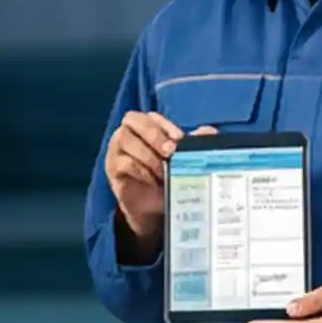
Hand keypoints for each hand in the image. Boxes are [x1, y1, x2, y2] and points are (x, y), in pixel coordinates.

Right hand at [104, 113, 214, 236]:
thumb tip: (209, 132)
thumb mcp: (182, 159)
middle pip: (132, 120)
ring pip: (125, 140)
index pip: (149, 116)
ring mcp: (116, 150)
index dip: (164, 125)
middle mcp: (126, 133)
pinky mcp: (112, 169)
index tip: (180, 139)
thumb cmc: (166, 176)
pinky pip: (123, 163)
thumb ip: (195, 144)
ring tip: (163, 171)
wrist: (153, 207)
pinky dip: (140, 171)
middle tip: (170, 153)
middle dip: (154, 135)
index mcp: (144, 126)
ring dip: (148, 155)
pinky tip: (153, 181)